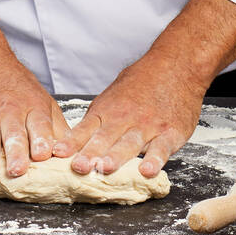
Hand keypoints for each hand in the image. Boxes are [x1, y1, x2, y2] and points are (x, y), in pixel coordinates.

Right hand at [0, 47, 70, 180]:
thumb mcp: (42, 99)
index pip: (39, 125)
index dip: (41, 140)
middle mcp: (9, 113)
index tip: (43, 154)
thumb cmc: (15, 86)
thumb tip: (73, 155)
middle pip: (14, 135)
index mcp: (32, 108)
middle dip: (16, 154)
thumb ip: (56, 127)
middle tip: (17, 171)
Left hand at [52, 51, 205, 178]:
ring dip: (117, 156)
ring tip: (105, 168)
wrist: (177, 65)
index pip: (86, 128)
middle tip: (79, 166)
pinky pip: (162, 148)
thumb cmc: (143, 81)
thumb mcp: (115, 93)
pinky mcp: (171, 132)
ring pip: (130, 143)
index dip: (72, 142)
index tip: (58, 153)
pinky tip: (147, 170)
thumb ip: (99, 117)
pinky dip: (155, 160)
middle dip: (91, 153)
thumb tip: (76, 140)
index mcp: (109, 109)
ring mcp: (149, 125)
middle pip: (105, 138)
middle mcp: (126, 117)